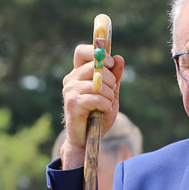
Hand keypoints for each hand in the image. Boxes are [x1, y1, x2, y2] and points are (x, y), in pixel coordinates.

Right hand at [58, 43, 125, 172]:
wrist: (87, 138)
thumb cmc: (97, 114)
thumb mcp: (110, 93)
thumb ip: (114, 76)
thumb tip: (119, 58)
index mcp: (78, 74)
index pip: (81, 51)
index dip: (96, 52)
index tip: (109, 63)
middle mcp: (71, 79)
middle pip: (95, 65)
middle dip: (110, 79)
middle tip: (111, 92)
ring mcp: (70, 90)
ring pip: (98, 83)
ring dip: (109, 96)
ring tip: (106, 105)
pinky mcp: (72, 103)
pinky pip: (97, 97)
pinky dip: (105, 105)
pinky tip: (103, 111)